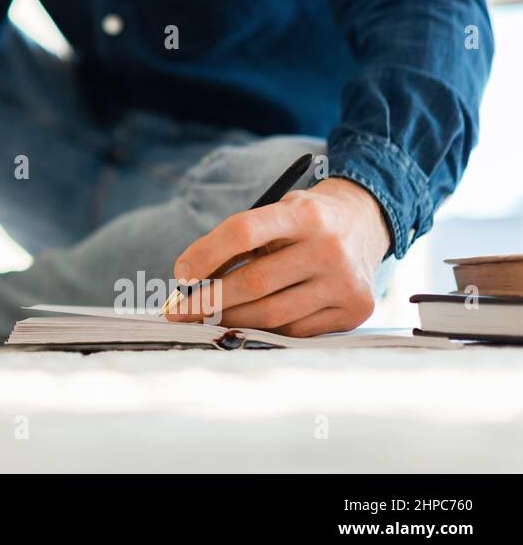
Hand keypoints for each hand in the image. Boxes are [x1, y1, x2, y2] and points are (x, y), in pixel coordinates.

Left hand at [165, 177, 390, 336]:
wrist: (365, 223)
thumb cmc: (303, 222)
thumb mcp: (276, 214)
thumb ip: (239, 243)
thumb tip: (190, 283)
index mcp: (303, 214)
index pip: (243, 232)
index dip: (206, 254)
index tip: (180, 275)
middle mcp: (329, 247)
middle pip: (254, 281)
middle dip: (208, 300)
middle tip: (178, 312)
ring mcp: (345, 282)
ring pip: (272, 313)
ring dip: (230, 320)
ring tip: (205, 319)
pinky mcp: (355, 310)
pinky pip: (294, 330)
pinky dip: (262, 328)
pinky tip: (245, 324)